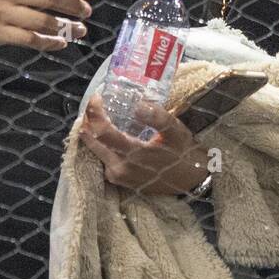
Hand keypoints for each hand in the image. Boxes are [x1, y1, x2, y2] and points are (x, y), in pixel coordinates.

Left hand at [78, 95, 209, 194]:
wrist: (190, 181)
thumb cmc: (183, 154)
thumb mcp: (175, 131)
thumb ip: (156, 117)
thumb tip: (137, 105)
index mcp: (132, 155)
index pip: (103, 132)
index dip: (95, 113)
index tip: (96, 98)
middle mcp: (119, 168)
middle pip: (92, 141)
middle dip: (88, 120)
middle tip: (93, 104)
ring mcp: (117, 176)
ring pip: (94, 151)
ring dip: (91, 132)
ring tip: (96, 115)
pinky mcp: (119, 180)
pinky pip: (101, 159)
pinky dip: (98, 143)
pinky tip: (105, 132)